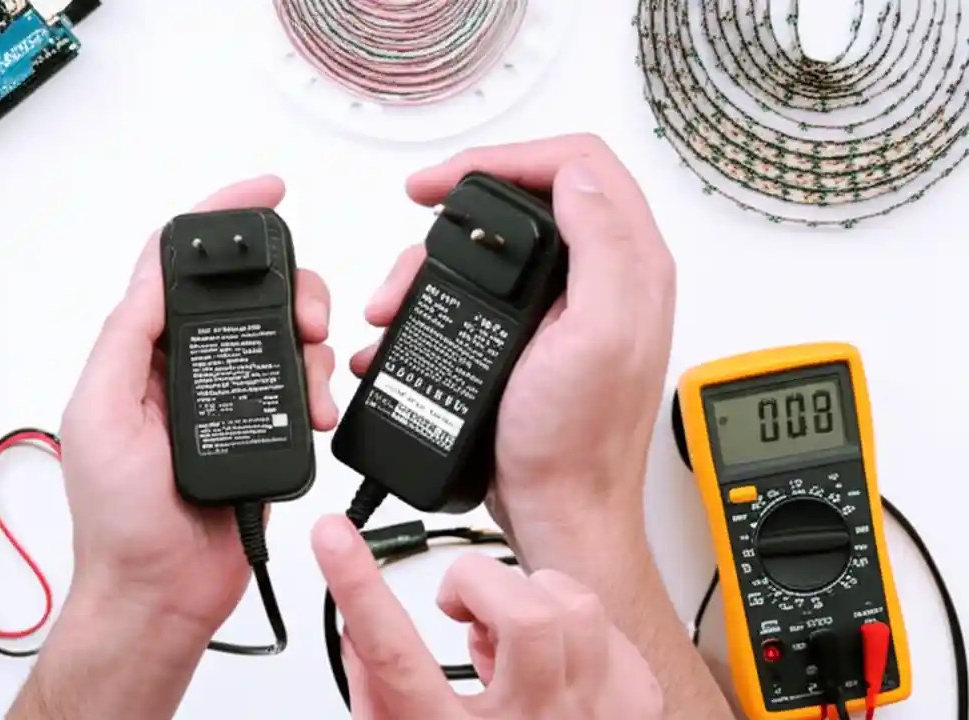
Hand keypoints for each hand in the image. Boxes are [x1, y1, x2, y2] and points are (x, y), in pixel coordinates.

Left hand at [11, 176, 337, 718]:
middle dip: (289, 281)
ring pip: (283, 332)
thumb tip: (156, 268)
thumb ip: (127, 337)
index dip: (221, 216)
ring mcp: (229, 396)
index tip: (265, 192)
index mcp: (142, 350)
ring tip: (312, 365)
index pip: (179, 261)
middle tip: (306, 311)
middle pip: (246, 289)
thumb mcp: (100, 414)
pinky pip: (303, 386)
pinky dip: (320, 385)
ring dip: (308, 337)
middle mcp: (187, 364)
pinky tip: (318, 407)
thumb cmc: (117, 518)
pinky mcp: (265, 430)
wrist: (160, 592)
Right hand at [313, 516, 663, 719]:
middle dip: (477, 584)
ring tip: (506, 631)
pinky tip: (554, 657)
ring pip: (575, 607)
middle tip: (457, 607)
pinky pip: (609, 627)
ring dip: (530, 596)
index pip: (393, 656)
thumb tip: (358, 630)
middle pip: (520, 617)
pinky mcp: (636, 705)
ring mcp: (594, 716)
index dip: (358, 589)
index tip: (331, 537)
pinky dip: (574, 626)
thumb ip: (376, 693)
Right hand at [353, 134, 674, 562]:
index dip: (508, 158)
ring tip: (402, 290)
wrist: (554, 509)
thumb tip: (575, 177)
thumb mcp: (598, 336)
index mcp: (631, 265)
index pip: (577, 165)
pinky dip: (439, 293)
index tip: (448, 183)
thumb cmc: (575, 442)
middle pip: (532, 195)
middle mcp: (604, 278)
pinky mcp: (535, 334)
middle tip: (421, 210)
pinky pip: (483, 288)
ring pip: (498, 244)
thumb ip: (602, 246)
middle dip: (464, 201)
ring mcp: (567, 306)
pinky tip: (412, 315)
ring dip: (439, 255)